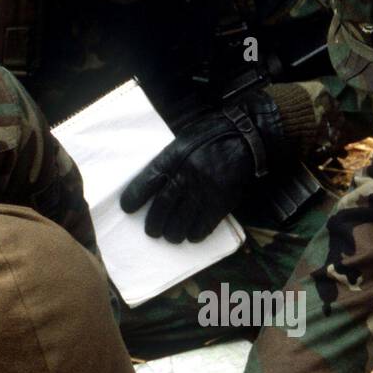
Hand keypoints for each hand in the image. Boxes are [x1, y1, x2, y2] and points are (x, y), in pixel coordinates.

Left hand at [120, 91, 284, 242]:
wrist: (245, 137)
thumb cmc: (211, 136)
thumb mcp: (183, 140)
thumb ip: (169, 160)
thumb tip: (153, 183)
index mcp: (173, 157)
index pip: (147, 181)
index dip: (135, 198)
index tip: (127, 209)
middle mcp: (185, 175)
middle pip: (162, 207)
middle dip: (154, 224)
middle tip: (152, 231)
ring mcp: (203, 190)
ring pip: (181, 221)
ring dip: (173, 233)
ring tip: (172, 236)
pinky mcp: (220, 201)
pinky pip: (204, 225)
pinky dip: (196, 234)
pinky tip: (192, 235)